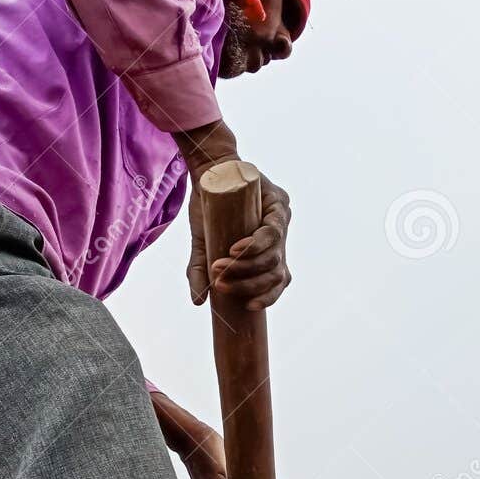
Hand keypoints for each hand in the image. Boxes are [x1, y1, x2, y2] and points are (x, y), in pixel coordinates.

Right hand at [175, 121, 291, 309]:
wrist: (208, 171)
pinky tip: (236, 250)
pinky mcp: (278, 201)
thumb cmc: (209, 209)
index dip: (271, 296)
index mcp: (270, 251)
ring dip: (247, 267)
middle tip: (222, 285)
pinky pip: (272, 230)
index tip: (250, 307)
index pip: (280, 280)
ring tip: (221, 267)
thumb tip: (197, 302)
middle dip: (250, 284)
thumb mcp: (202, 243)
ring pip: (275, 254)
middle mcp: (281, 236)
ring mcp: (282, 219)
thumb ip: (201, 270)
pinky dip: (254, 245)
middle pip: (278, 271)